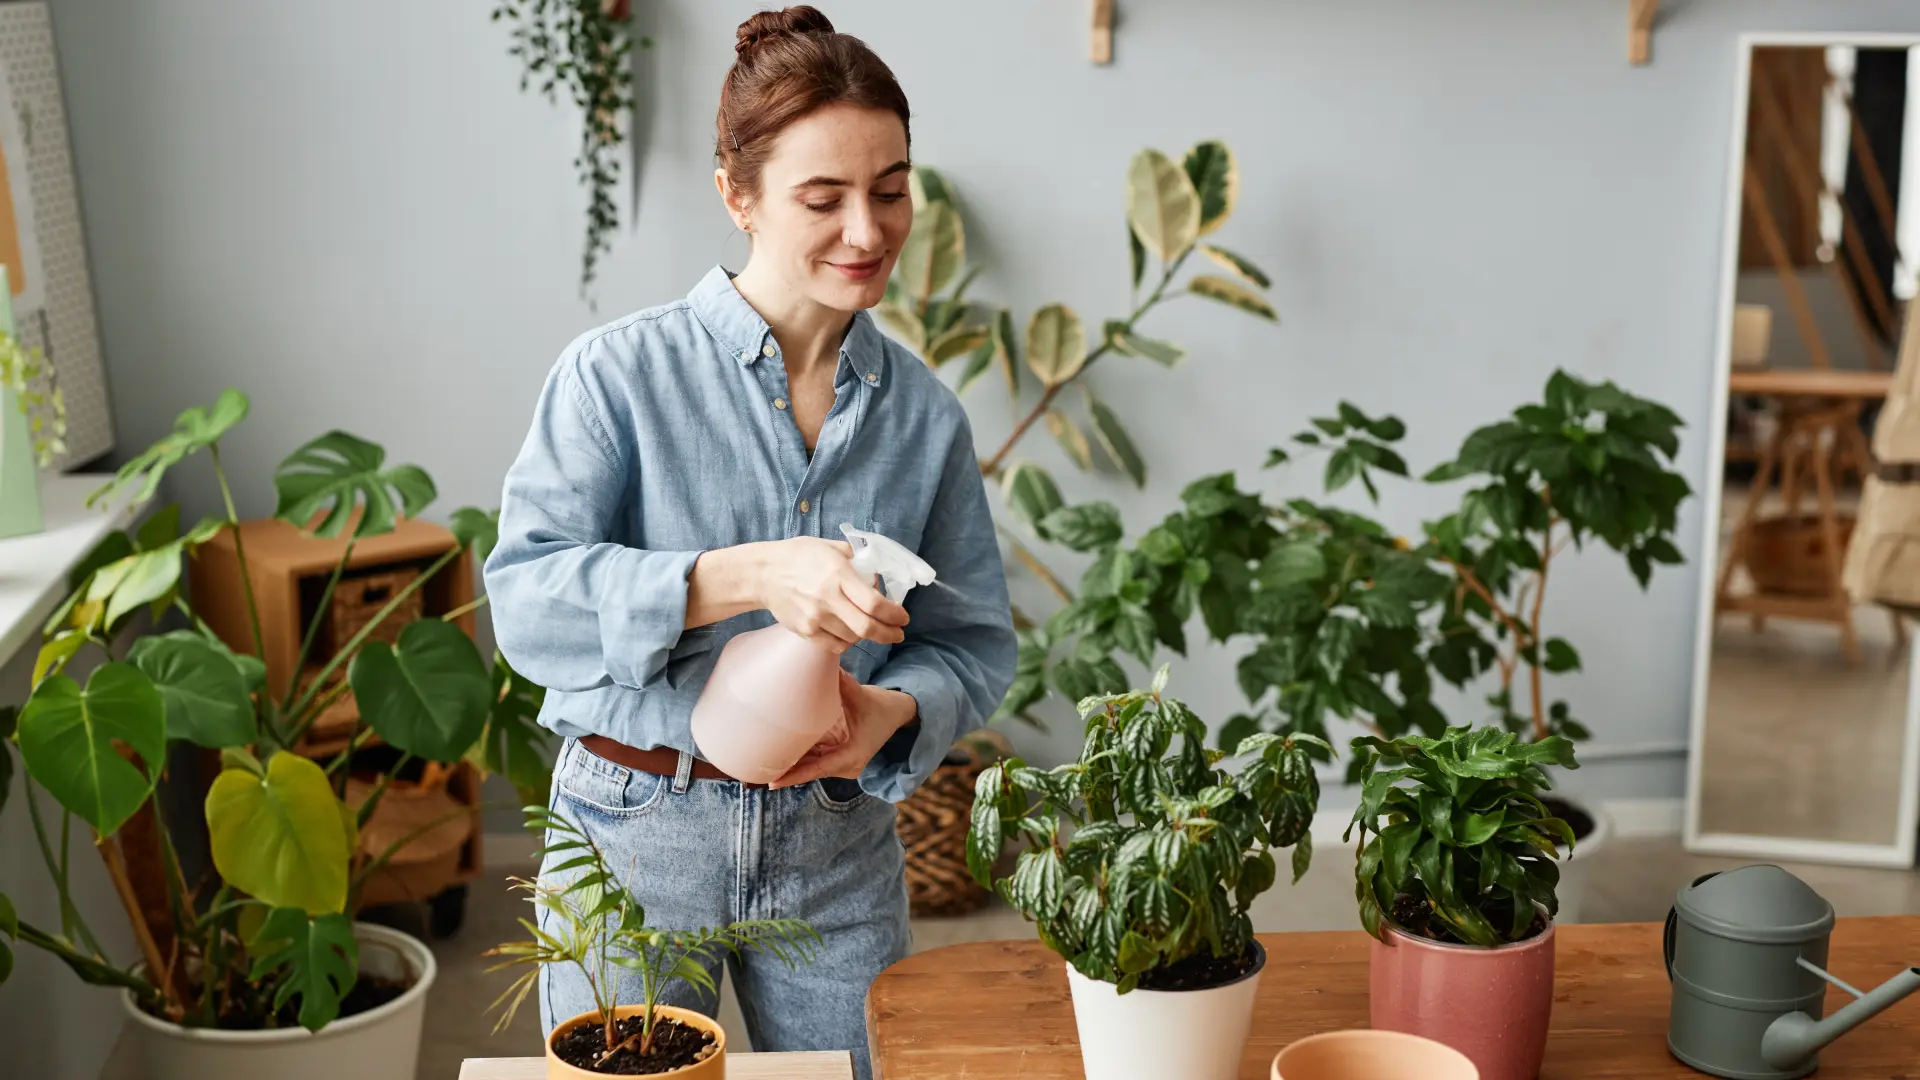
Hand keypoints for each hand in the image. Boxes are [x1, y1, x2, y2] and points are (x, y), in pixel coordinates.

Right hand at [757, 537, 907, 653]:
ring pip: (853, 638)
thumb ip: (855, 560)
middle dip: (889, 634)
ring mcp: (815, 618)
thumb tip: (875, 576)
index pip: (874, 603)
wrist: (763, 574)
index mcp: (837, 575)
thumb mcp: (829, 547)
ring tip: (872, 628)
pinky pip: (835, 645)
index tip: (903, 616)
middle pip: (867, 627)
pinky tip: (851, 634)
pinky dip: (848, 642)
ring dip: (868, 636)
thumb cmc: (798, 557)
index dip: (894, 614)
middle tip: (898, 633)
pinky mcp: (805, 631)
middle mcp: (827, 599)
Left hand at [770, 670, 917, 788]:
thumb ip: (841, 682)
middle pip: (810, 771)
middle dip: (785, 773)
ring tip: (760, 768)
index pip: (818, 769)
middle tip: (755, 774)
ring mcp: (843, 765)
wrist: (898, 714)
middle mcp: (847, 766)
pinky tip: (777, 757)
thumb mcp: (861, 694)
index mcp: (852, 755)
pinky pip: (816, 762)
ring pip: (811, 768)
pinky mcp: (838, 759)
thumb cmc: (880, 706)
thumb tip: (822, 663)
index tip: (773, 782)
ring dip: (789, 767)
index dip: (795, 776)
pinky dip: (799, 760)